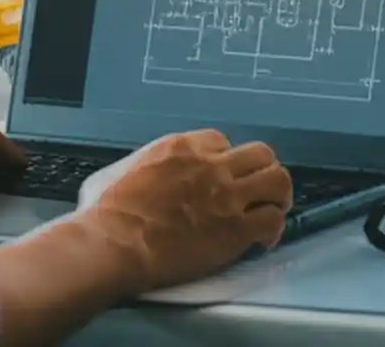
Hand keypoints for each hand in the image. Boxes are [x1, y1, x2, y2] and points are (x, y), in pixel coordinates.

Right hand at [79, 129, 293, 293]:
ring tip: (274, 210)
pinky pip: (273, 220)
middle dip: (263, 170)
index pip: (222, 141)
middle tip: (260, 189)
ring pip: (278, 180)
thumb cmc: (105, 214)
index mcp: (181, 148)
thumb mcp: (119, 170)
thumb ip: (143, 165)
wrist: (112, 244)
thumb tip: (143, 175)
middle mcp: (210, 166)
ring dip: (279, 196)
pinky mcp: (236, 229)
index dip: (226, 160)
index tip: (223, 177)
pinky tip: (264, 241)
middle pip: (260, 154)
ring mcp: (227, 196)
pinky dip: (274, 230)